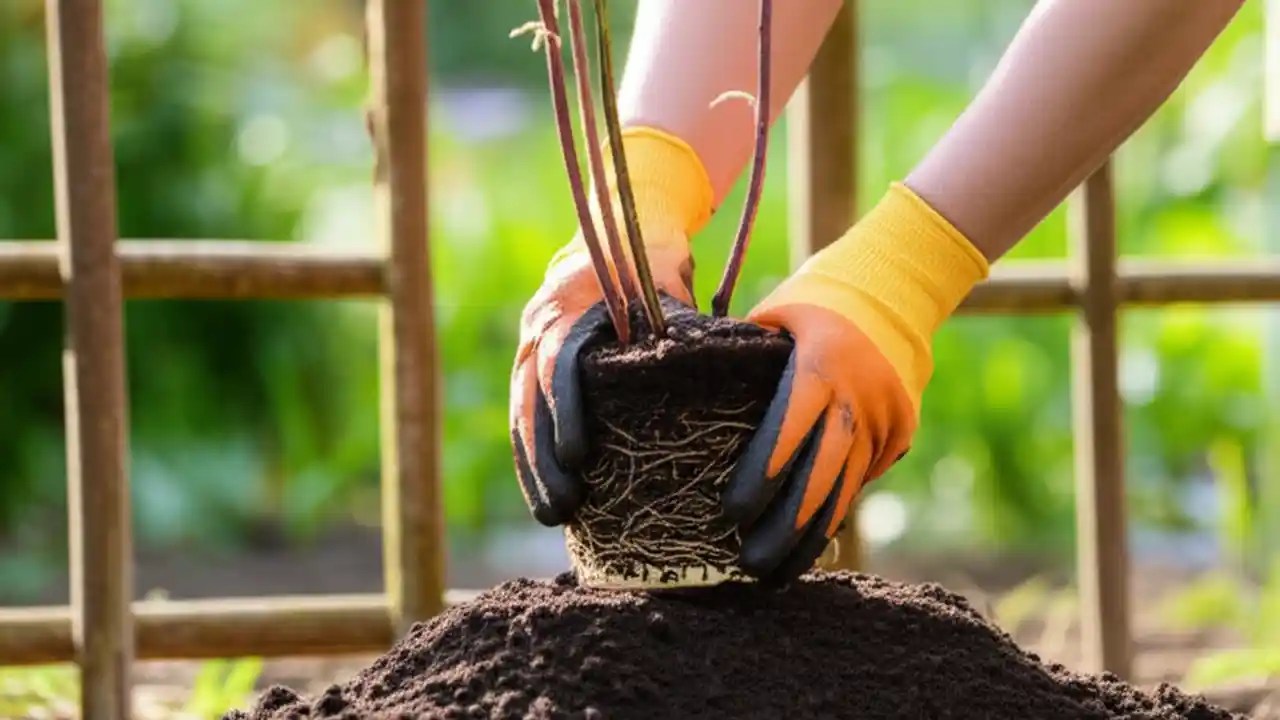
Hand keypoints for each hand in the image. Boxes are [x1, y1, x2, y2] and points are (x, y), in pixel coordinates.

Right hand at [509, 126, 714, 525]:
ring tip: (554, 514)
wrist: (619, 221)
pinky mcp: (532, 360)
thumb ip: (673, 320)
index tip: (577, 457)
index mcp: (568, 303)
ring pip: (521, 412)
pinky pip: (525, 413)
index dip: (565, 413)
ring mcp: (530, 341)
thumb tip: (705, 374)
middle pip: (528, 399)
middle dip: (542, 458)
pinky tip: (547, 493)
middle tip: (564, 507)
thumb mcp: (664, 283)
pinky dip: (533, 453)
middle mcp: (539, 323)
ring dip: (534, 466)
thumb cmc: (652, 256)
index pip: (556, 364)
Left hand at [723, 182, 990, 583]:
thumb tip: (695, 387)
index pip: (790, 428)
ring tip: (778, 572)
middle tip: (751, 562)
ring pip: (846, 487)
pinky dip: (835, 507)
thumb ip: (747, 355)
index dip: (763, 473)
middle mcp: (860, 396)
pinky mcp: (901, 431)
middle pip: (822, 473)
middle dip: (786, 523)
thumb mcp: (777, 315)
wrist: (896, 289)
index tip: (733, 512)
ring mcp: (887, 418)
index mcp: (822, 364)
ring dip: (813, 533)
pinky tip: (807, 541)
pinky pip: (863, 477)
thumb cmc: (817, 299)